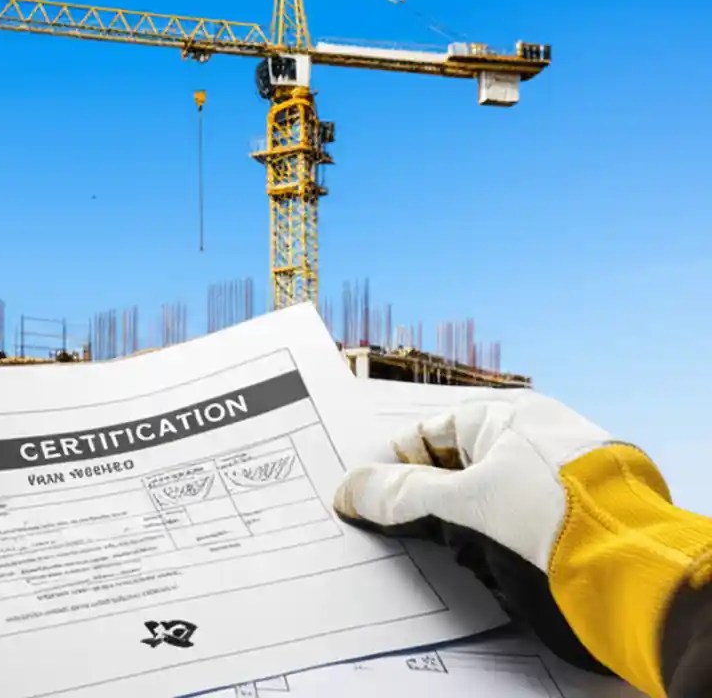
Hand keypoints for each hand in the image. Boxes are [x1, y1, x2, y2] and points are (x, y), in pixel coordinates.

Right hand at [331, 393, 711, 696]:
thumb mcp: (463, 502)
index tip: (367, 499)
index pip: (425, 435)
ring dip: (452, 528)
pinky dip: (484, 541)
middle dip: (420, 503)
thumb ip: (401, 495)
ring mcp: (546, 476)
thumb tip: (350, 490)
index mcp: (504, 414)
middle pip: (448, 468)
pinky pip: (503, 522)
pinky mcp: (561, 514)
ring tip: (448, 550)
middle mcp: (526, 438)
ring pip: (474, 499)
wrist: (632, 568)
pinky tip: (479, 562)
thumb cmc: (553, 515)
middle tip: (395, 531)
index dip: (392, 467)